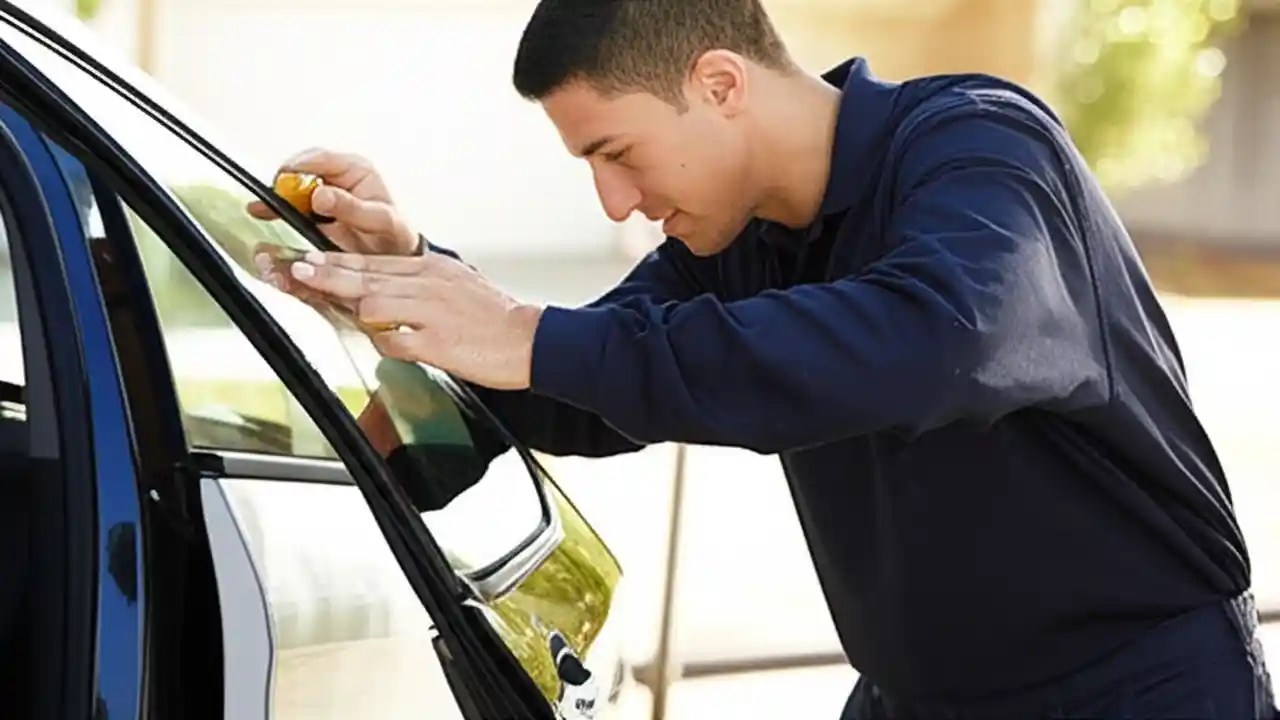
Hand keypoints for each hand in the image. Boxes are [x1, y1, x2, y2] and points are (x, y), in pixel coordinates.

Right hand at [246, 148, 419, 256]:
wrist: (394, 258)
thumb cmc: (395, 236)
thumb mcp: (380, 222)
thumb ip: (352, 208)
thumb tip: (321, 195)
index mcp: (357, 169)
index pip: (321, 157)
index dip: (299, 165)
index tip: (284, 178)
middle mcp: (338, 176)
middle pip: (301, 170)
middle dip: (283, 183)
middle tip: (272, 198)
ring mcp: (324, 192)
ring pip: (292, 186)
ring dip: (276, 197)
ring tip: (261, 208)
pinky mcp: (314, 209)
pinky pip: (291, 204)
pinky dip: (276, 209)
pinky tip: (261, 212)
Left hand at [279, 250, 543, 390]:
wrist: (530, 339)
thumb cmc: (493, 317)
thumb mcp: (456, 284)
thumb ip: (417, 285)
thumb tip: (379, 291)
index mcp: (430, 268)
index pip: (372, 261)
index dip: (334, 261)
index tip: (305, 259)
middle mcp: (427, 284)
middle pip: (365, 275)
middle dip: (324, 272)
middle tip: (295, 268)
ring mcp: (430, 313)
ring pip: (373, 303)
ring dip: (346, 305)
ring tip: (318, 297)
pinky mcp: (437, 343)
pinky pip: (395, 342)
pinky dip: (384, 343)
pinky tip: (382, 344)